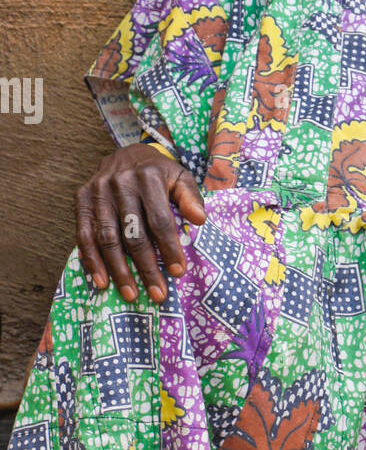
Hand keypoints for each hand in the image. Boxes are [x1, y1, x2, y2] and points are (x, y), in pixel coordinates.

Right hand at [75, 144, 205, 303]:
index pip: (160, 220)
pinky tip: (102, 281)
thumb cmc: (159, 173)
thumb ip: (190, 197)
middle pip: (133, 233)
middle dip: (147, 267)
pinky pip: (83, 234)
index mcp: (148, 177)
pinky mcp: (82, 199)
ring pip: (108, 238)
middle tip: (158, 293)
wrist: (127, 154)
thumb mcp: (180, 177)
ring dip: (119, 270)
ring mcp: (98, 192)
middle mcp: (120, 183)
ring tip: (131, 294)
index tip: (178, 272)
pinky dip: (91, 260)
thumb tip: (200, 220)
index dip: (169, 248)